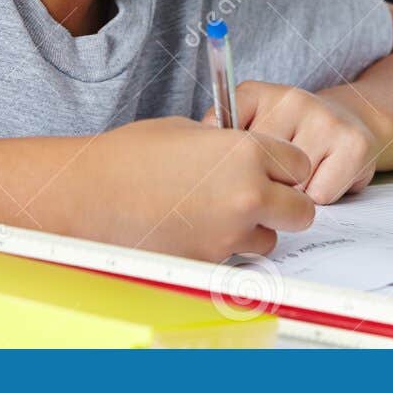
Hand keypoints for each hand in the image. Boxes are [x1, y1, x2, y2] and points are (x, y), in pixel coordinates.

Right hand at [74, 116, 314, 260]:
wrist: (91, 195)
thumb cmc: (129, 158)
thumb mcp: (188, 131)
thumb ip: (227, 144)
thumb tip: (243, 154)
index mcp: (245, 152)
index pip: (300, 164)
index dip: (285, 167)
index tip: (273, 168)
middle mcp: (247, 194)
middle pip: (301, 211)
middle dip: (285, 204)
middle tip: (260, 196)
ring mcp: (229, 233)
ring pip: (269, 239)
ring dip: (253, 229)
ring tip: (216, 212)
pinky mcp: (210, 261)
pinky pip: (234, 256)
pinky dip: (223, 246)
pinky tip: (194, 227)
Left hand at [202, 81, 380, 203]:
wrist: (351, 118)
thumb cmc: (292, 133)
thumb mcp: (251, 126)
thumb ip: (223, 141)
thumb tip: (204, 172)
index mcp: (256, 94)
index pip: (224, 139)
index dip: (227, 166)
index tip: (231, 169)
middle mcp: (291, 99)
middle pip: (260, 169)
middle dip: (265, 183)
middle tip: (277, 173)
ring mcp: (324, 119)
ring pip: (291, 185)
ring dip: (295, 191)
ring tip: (304, 171)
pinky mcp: (353, 143)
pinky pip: (320, 194)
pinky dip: (321, 196)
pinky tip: (325, 175)